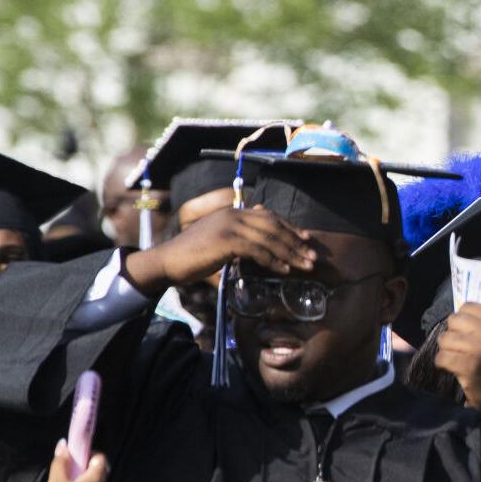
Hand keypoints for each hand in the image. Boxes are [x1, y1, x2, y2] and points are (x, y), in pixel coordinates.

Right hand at [124, 205, 314, 296]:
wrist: (168, 261)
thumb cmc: (193, 255)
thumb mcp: (219, 240)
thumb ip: (238, 237)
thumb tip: (259, 242)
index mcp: (232, 211)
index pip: (269, 216)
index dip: (290, 227)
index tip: (306, 239)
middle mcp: (233, 214)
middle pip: (273, 226)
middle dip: (296, 242)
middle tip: (313, 256)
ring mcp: (229, 225)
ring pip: (269, 239)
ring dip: (290, 253)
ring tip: (305, 266)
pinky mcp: (226, 240)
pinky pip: (257, 251)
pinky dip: (273, 261)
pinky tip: (284, 270)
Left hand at [433, 303, 480, 418]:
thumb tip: (463, 312)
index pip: (468, 307)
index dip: (461, 319)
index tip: (462, 332)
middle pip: (454, 320)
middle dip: (452, 334)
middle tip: (457, 348)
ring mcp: (479, 348)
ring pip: (445, 339)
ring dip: (446, 350)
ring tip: (456, 359)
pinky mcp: (468, 366)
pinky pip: (442, 357)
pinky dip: (442, 363)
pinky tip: (451, 368)